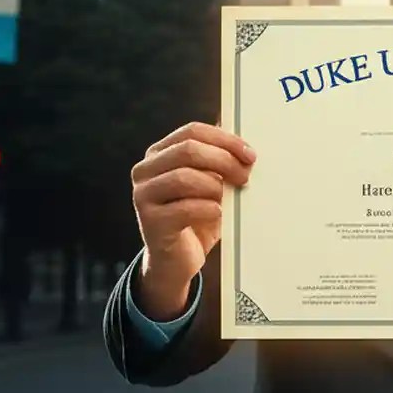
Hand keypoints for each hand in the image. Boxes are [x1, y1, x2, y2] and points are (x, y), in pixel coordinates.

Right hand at [130, 122, 254, 319]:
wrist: (176, 261)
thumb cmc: (195, 217)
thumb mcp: (208, 183)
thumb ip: (217, 160)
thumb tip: (242, 140)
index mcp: (159, 154)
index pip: (192, 131)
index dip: (224, 139)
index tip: (249, 153)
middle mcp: (145, 171)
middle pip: (188, 150)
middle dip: (224, 160)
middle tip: (245, 175)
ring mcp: (143, 196)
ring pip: (184, 177)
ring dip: (215, 186)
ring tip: (227, 199)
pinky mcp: (150, 221)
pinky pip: (185, 208)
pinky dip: (209, 209)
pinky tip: (217, 214)